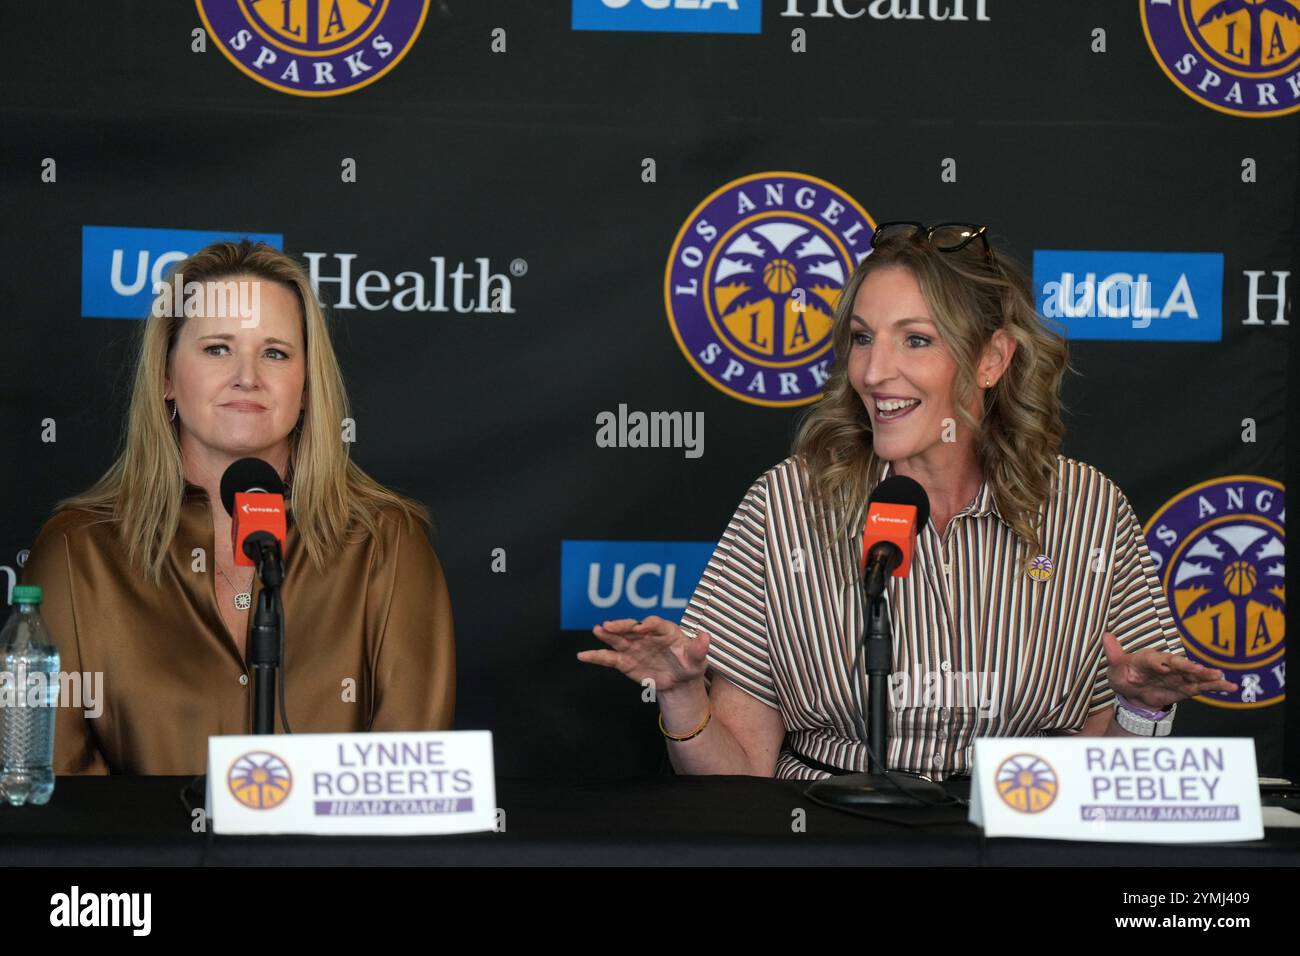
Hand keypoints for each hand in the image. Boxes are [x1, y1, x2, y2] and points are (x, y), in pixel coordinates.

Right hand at [577, 615, 709, 694]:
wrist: (679, 681)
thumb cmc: (689, 664)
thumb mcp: (698, 659)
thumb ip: (699, 648)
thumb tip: (705, 636)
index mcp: (665, 630)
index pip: (655, 624)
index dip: (649, 624)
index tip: (643, 626)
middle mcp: (646, 635)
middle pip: (632, 627)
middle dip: (622, 625)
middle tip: (610, 625)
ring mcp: (634, 647)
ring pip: (618, 638)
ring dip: (607, 634)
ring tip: (597, 630)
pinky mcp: (625, 661)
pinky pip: (609, 658)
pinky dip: (596, 656)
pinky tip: (583, 655)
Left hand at [1102, 632, 1236, 710]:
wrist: (1131, 691)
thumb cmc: (1123, 675)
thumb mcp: (1115, 667)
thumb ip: (1113, 654)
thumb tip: (1105, 635)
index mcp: (1149, 659)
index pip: (1157, 659)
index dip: (1164, 662)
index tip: (1168, 666)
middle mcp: (1166, 666)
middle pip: (1180, 666)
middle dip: (1191, 668)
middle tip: (1203, 671)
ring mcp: (1177, 677)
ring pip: (1194, 676)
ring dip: (1207, 677)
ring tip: (1222, 678)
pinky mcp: (1185, 688)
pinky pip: (1201, 687)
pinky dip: (1215, 687)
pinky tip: (1230, 687)